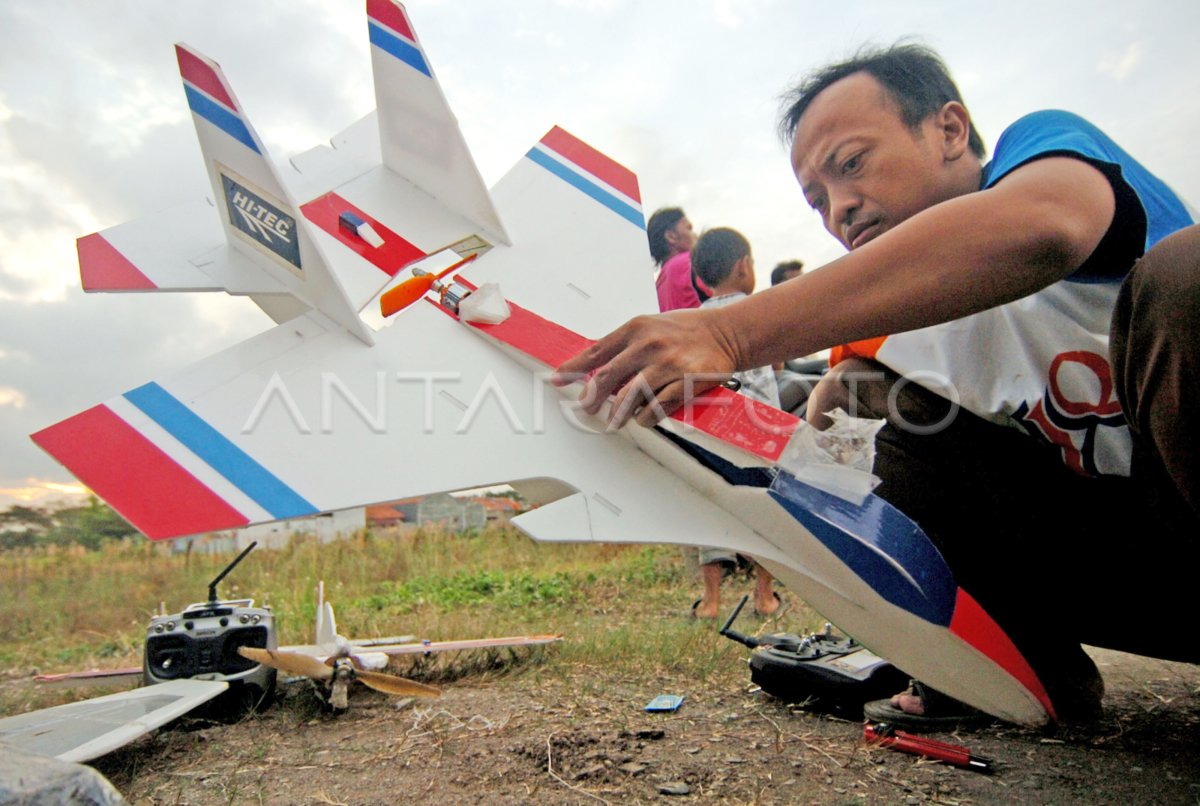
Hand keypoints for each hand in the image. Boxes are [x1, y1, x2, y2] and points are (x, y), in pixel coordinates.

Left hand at [553, 309, 739, 427]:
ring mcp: (667, 363)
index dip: (573, 368)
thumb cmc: (684, 332)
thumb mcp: (650, 327)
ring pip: (629, 398)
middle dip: (592, 398)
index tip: (556, 379)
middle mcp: (649, 344)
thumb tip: (593, 369)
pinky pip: (655, 409)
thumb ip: (623, 346)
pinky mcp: (685, 382)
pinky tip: (644, 418)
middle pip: (606, 378)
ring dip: (618, 414)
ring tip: (617, 419)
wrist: (726, 333)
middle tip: (588, 409)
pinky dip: (645, 418)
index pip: (596, 351)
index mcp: (636, 328)